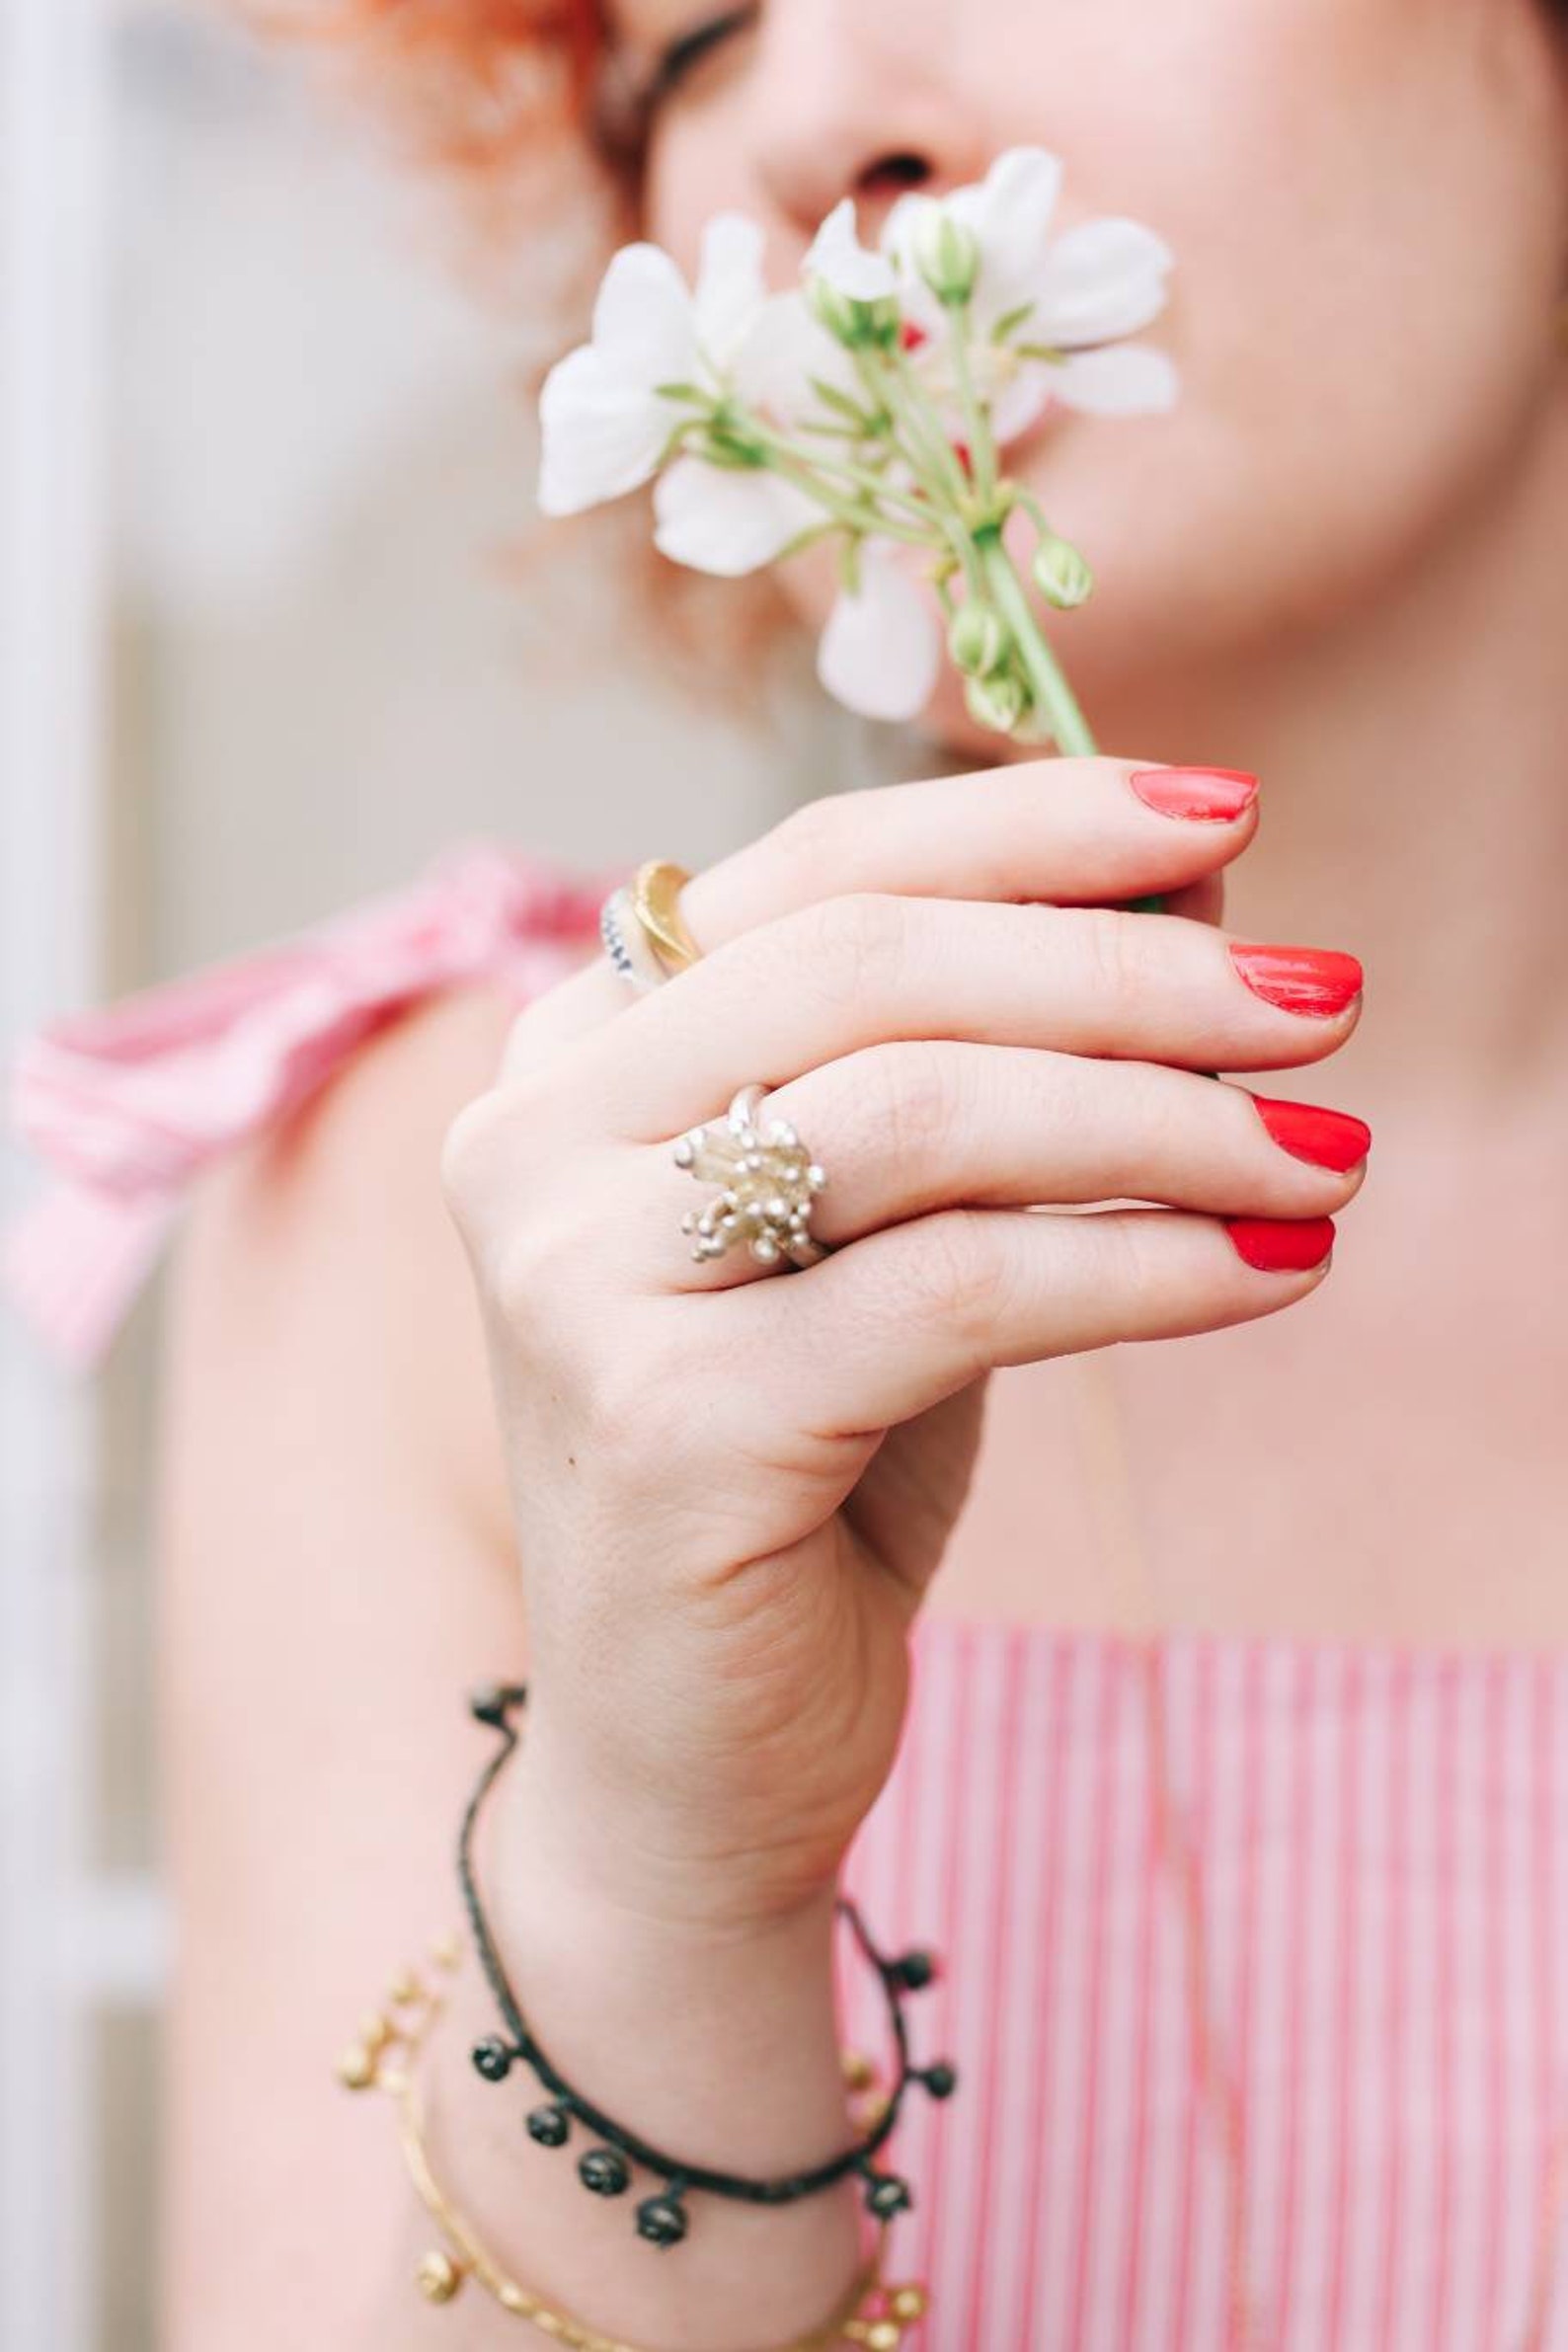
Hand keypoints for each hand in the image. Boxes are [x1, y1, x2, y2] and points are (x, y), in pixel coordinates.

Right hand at [440, 758, 1366, 1934]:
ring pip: (921, 1113)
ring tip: (1330, 1155)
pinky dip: (1146, 1265)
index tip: (1231, 820)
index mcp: (580, 1054)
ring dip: (1163, 1118)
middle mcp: (537, 1140)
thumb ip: (986, 1067)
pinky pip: (956, 1288)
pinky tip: (1275, 1269)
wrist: (690, 1756)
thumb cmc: (804, 1470)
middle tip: (1325, 1003)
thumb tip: (1193, 897)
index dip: (1035, 824)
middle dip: (1131, 971)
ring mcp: (576, 1280)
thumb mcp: (889, 1233)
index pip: (822, 869)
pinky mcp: (663, 1426)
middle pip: (876, 967)